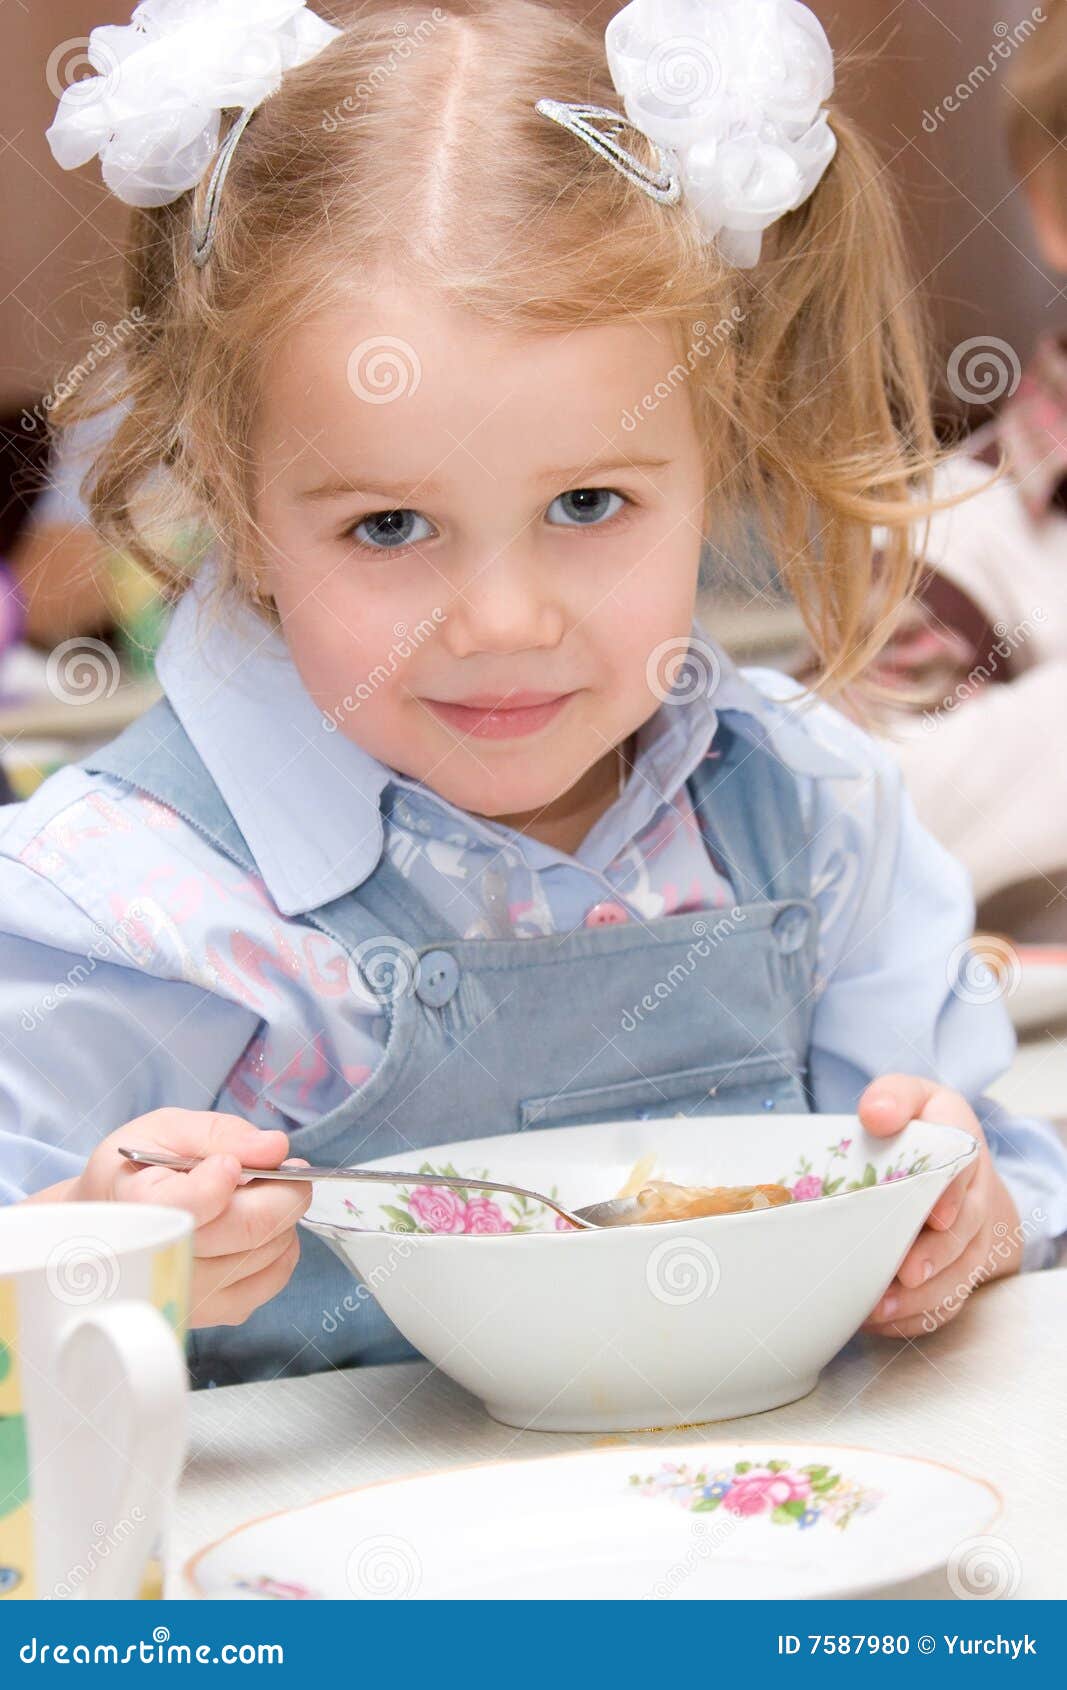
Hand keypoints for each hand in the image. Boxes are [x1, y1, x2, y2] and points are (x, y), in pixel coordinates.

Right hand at [73, 1109, 311, 1328]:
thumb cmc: (134, 1173)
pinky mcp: (207, 1314)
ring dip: (283, 1221)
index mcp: (137, 1207)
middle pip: (248, 1230)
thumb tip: (275, 1147)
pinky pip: (269, 1283)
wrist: (103, 1228)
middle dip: (282, 1192)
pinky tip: (261, 1231)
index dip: (225, 1178)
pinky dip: (280, 1251)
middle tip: (285, 1171)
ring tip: (262, 1199)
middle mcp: (159, 1262)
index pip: (193, 1204)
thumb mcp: (164, 1131)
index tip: (229, 1163)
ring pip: (268, 1256)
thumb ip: (219, 1133)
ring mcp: (185, 1294)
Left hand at [858, 1075, 1021, 1337]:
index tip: (936, 1216)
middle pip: (966, 1231)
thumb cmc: (917, 1131)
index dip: (953, 1194)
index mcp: (962, 1146)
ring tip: (881, 1308)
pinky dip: (917, 1317)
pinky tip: (881, 1322)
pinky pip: (947, 1301)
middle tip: (907, 1273)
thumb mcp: (907, 1098)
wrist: (951, 1168)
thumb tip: (876, 1114)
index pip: (965, 1167)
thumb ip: (892, 1097)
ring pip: (959, 1274)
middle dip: (938, 1255)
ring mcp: (970, 1239)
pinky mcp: (957, 1270)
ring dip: (924, 1297)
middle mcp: (974, 1197)